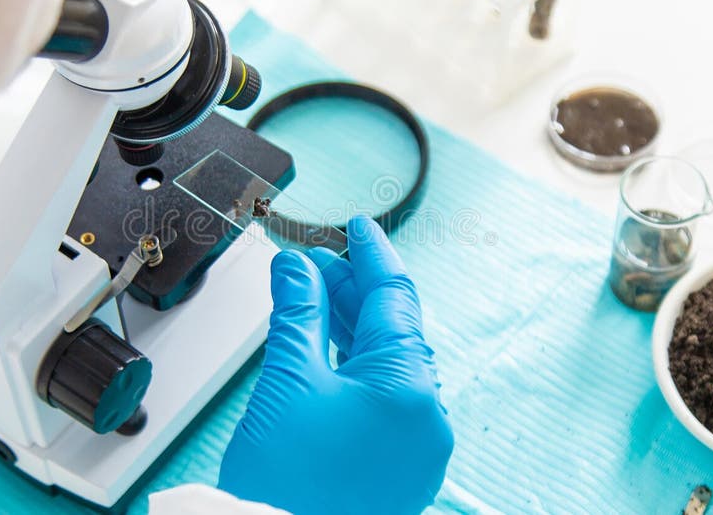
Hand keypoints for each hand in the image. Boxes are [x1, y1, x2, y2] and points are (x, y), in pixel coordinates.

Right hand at [219, 216, 452, 514]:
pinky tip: (324, 344)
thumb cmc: (285, 487)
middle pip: (392, 328)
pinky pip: (384, 397)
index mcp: (409, 387)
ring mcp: (417, 443)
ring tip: (311, 294)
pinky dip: (355, 367)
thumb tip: (297, 266)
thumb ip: (298, 312)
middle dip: (350, 289)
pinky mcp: (399, 464)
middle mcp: (427, 415)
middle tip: (312, 261)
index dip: (371, 254)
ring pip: (388, 363)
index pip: (394, 297)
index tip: (358, 226)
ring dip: (350, 325)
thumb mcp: (287, 381)